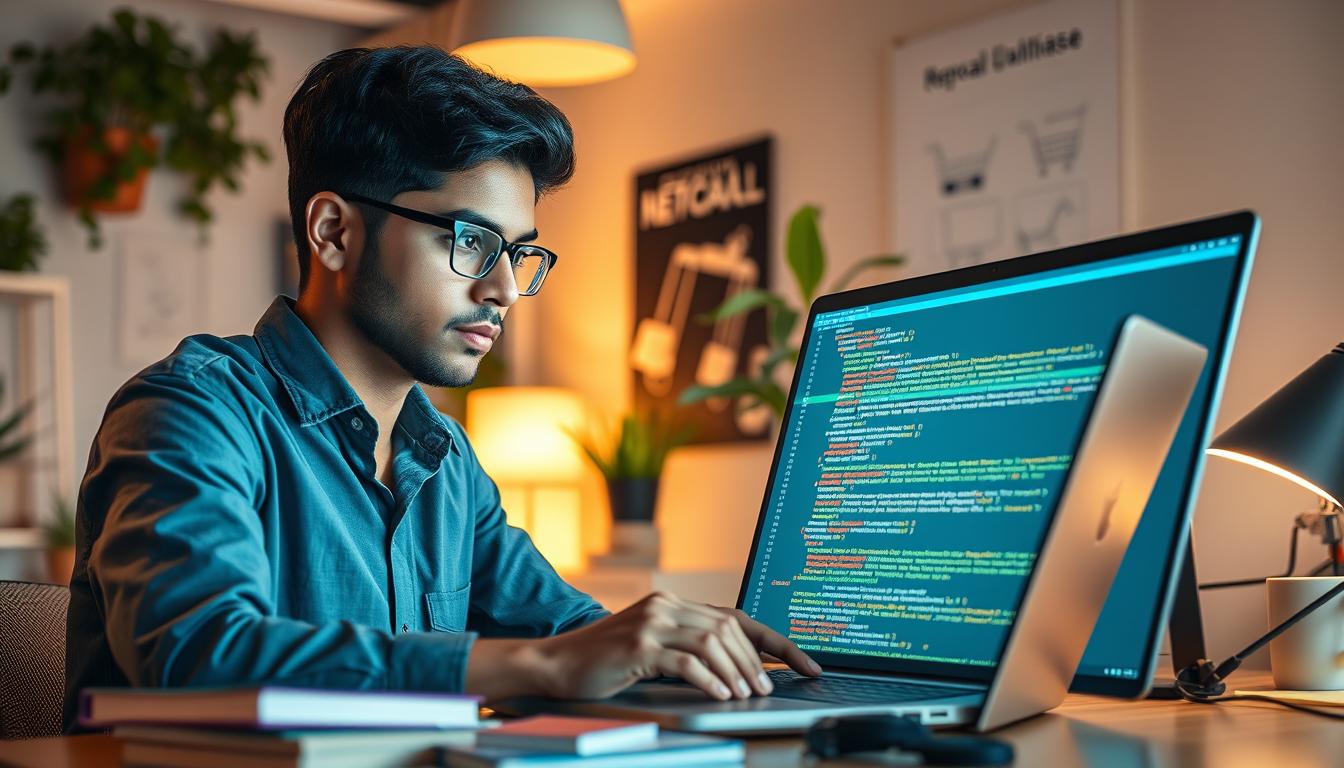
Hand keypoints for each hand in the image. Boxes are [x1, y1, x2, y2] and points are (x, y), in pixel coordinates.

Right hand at [533, 591, 820, 701]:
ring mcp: (651, 621)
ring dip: (736, 671)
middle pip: (728, 629)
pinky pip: (687, 661)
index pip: (736, 618)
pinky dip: (710, 680)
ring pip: (712, 642)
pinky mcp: (638, 644)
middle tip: (767, 688)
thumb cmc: (606, 662)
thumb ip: (688, 647)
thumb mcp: (654, 647)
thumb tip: (741, 671)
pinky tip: (721, 695)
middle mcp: (665, 604)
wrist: (557, 664)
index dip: (775, 642)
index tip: (806, 664)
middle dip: (755, 661)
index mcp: (673, 602)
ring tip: (747, 694)